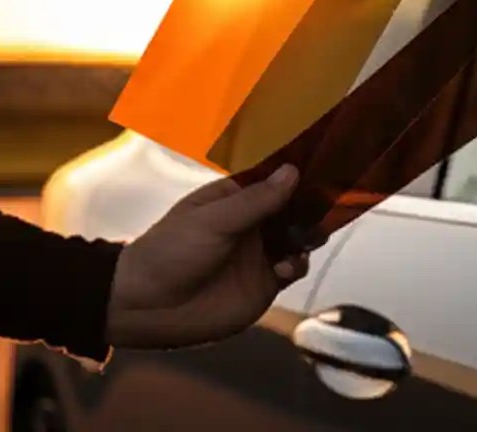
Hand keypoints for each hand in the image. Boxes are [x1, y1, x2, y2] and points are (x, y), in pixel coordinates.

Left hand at [105, 164, 308, 349]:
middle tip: (329, 207)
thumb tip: (293, 170)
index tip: (327, 169)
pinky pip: (294, 269)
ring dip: (309, 236)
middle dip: (312, 208)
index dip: (299, 176)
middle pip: (294, 210)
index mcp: (236, 198)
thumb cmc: (171, 251)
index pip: (275, 181)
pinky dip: (298, 265)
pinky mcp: (265, 284)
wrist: (147, 307)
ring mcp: (260, 254)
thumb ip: (256, 200)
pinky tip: (286, 267)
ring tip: (307, 239)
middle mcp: (253, 223)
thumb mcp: (213, 220)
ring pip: (300, 239)